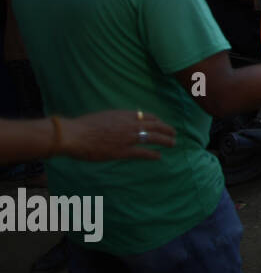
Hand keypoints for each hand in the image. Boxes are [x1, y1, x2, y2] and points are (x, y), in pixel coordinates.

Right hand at [61, 111, 176, 160]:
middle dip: (167, 129)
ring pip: (154, 137)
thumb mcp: (103, 116)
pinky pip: (143, 152)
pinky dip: (153, 154)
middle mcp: (129, 124)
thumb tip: (120, 121)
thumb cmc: (83, 126)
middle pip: (155, 125)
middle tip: (174, 133)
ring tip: (172, 144)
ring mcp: (127, 138)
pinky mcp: (123, 151)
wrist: (74, 135)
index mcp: (124, 115)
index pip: (147, 116)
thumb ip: (115, 119)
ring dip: (165, 141)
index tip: (161, 124)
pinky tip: (158, 156)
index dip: (157, 120)